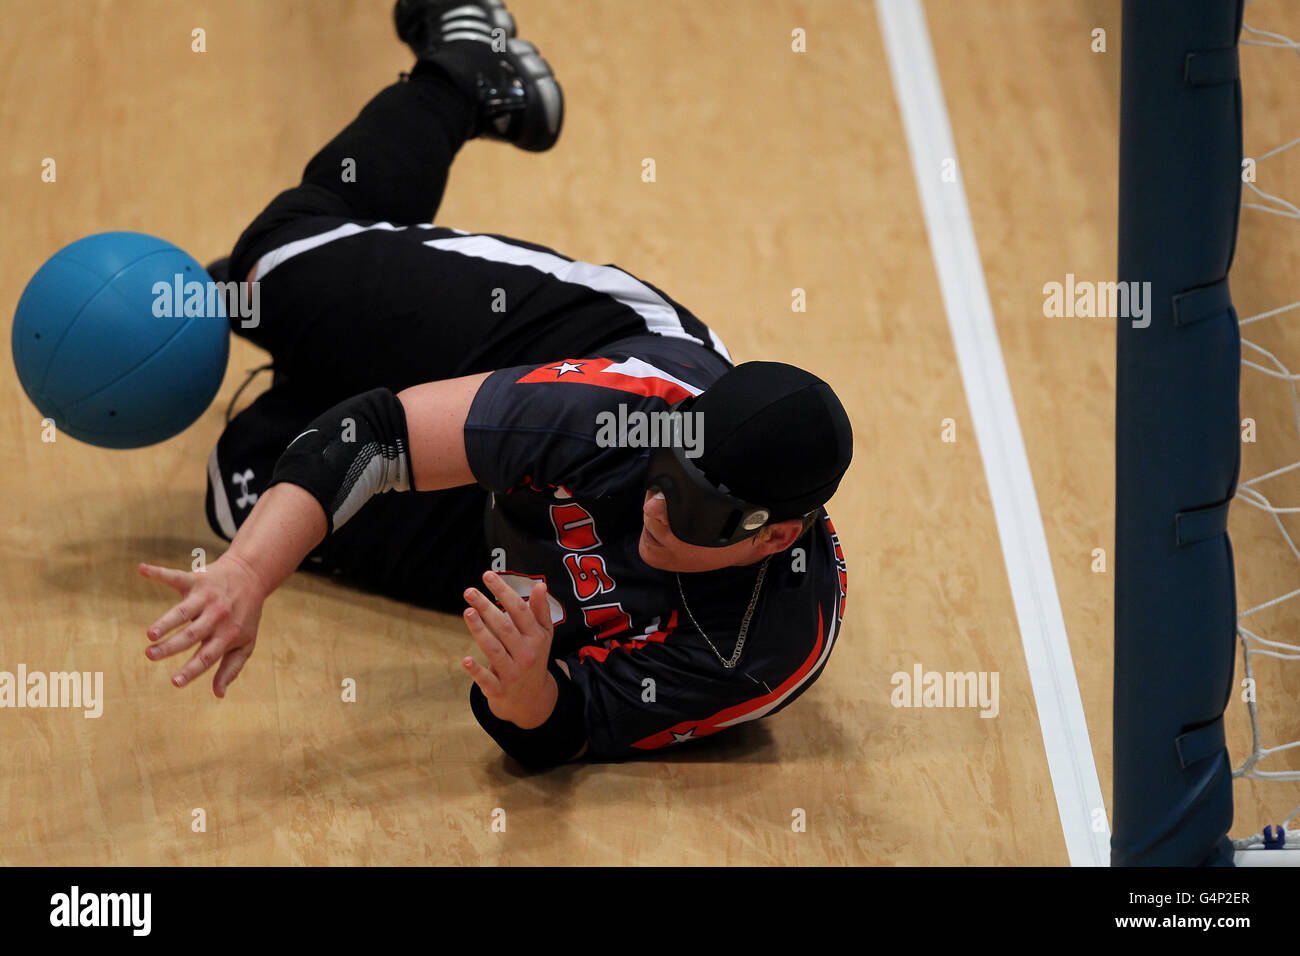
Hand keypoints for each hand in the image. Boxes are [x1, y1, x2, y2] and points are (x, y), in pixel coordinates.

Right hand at [138, 552, 266, 696]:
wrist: (252, 576)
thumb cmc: (246, 615)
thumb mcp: (246, 643)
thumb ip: (231, 668)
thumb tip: (219, 694)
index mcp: (226, 635)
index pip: (207, 657)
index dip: (191, 670)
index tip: (175, 682)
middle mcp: (216, 617)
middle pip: (191, 635)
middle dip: (171, 646)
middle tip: (150, 655)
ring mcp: (205, 597)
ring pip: (183, 611)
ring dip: (165, 622)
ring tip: (150, 633)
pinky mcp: (196, 579)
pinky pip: (175, 576)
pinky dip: (158, 573)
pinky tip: (142, 569)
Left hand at [461, 571, 557, 727]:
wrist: (532, 699)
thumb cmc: (534, 658)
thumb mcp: (543, 636)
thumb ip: (541, 610)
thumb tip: (540, 585)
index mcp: (536, 638)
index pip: (520, 611)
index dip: (504, 592)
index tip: (488, 576)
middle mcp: (526, 654)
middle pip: (505, 627)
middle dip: (486, 607)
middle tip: (469, 591)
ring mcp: (512, 673)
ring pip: (494, 649)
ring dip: (480, 631)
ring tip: (467, 612)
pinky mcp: (498, 690)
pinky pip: (487, 679)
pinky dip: (476, 671)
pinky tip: (465, 659)